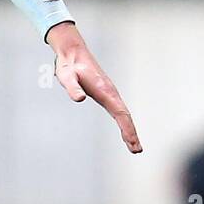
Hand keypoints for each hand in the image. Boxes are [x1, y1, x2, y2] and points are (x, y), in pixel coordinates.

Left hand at [46, 21, 141, 153]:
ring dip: (130, 131)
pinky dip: (124, 123)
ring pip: (124, 114)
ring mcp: (110, 94)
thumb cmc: (69, 66)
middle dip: (131, 134)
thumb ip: (72, 88)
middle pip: (125, 116)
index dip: (127, 128)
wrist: (72, 53)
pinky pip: (119, 112)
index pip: (120, 113)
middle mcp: (111, 93)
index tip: (131, 141)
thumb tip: (79, 98)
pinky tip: (125, 133)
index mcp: (105, 91)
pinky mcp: (106, 94)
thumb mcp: (67, 77)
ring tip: (134, 147)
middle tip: (137, 150)